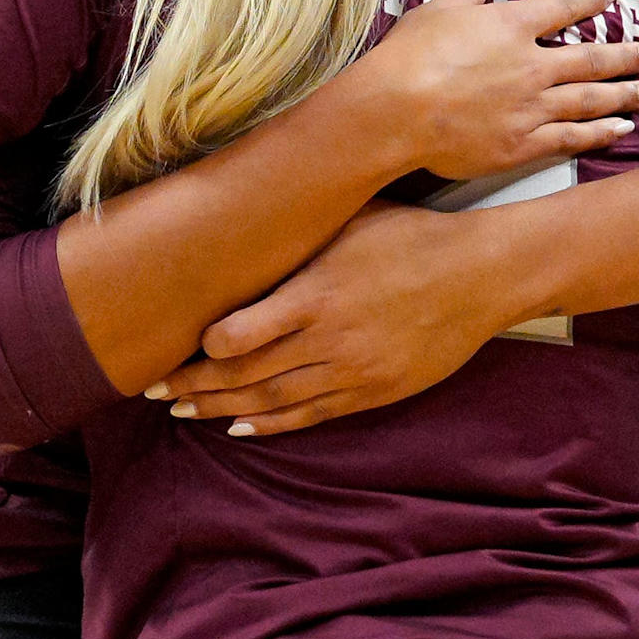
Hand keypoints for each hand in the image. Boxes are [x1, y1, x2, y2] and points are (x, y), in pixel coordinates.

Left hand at [159, 203, 512, 437]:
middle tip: (155, 390)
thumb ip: (300, 229)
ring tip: (186, 412)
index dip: (201, 348)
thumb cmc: (414, 235)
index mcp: (317, 294)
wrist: (483, 275)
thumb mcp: (354, 219)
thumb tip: (249, 211)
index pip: (237, 335)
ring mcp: (352, 371)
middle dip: (195, 385)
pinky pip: (311, 415)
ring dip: (223, 409)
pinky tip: (241, 427)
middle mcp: (329, 340)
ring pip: (272, 401)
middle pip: (245, 374)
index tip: (175, 345)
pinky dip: (271, 424)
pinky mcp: (374, 391)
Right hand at [339, 0, 638, 185]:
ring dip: (624, 94)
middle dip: (625, 56)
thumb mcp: (436, 11)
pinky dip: (600, 133)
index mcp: (511, 27)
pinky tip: (621, 129)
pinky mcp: (522, 143)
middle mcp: (531, 65)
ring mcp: (531, 107)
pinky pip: (572, 137)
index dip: (590, 0)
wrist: (395, 110)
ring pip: (590, 99)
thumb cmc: (409, 57)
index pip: (562, 8)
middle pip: (591, 59)